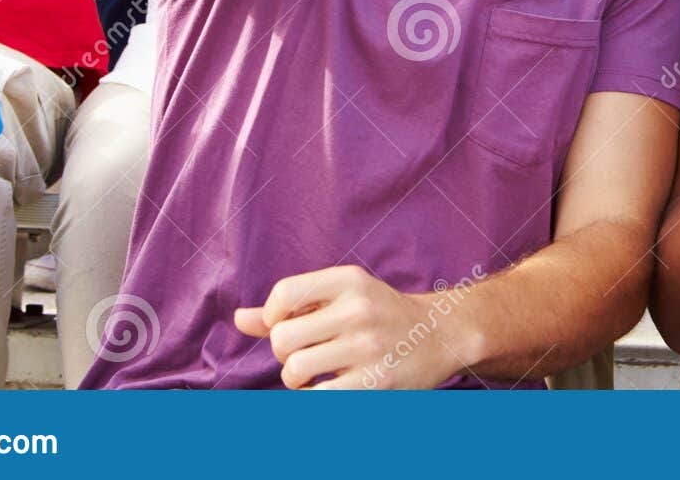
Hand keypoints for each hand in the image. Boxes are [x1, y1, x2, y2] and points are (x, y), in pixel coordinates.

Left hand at [235, 265, 463, 388]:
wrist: (440, 335)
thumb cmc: (379, 315)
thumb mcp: (344, 297)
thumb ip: (292, 306)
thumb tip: (239, 319)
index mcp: (349, 280)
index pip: (284, 294)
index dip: (272, 316)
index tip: (286, 325)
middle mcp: (358, 309)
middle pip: (282, 338)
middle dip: (283, 353)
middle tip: (304, 355)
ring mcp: (368, 347)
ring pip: (294, 371)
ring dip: (296, 380)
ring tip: (316, 376)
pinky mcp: (375, 384)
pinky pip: (318, 398)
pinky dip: (314, 398)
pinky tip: (330, 389)